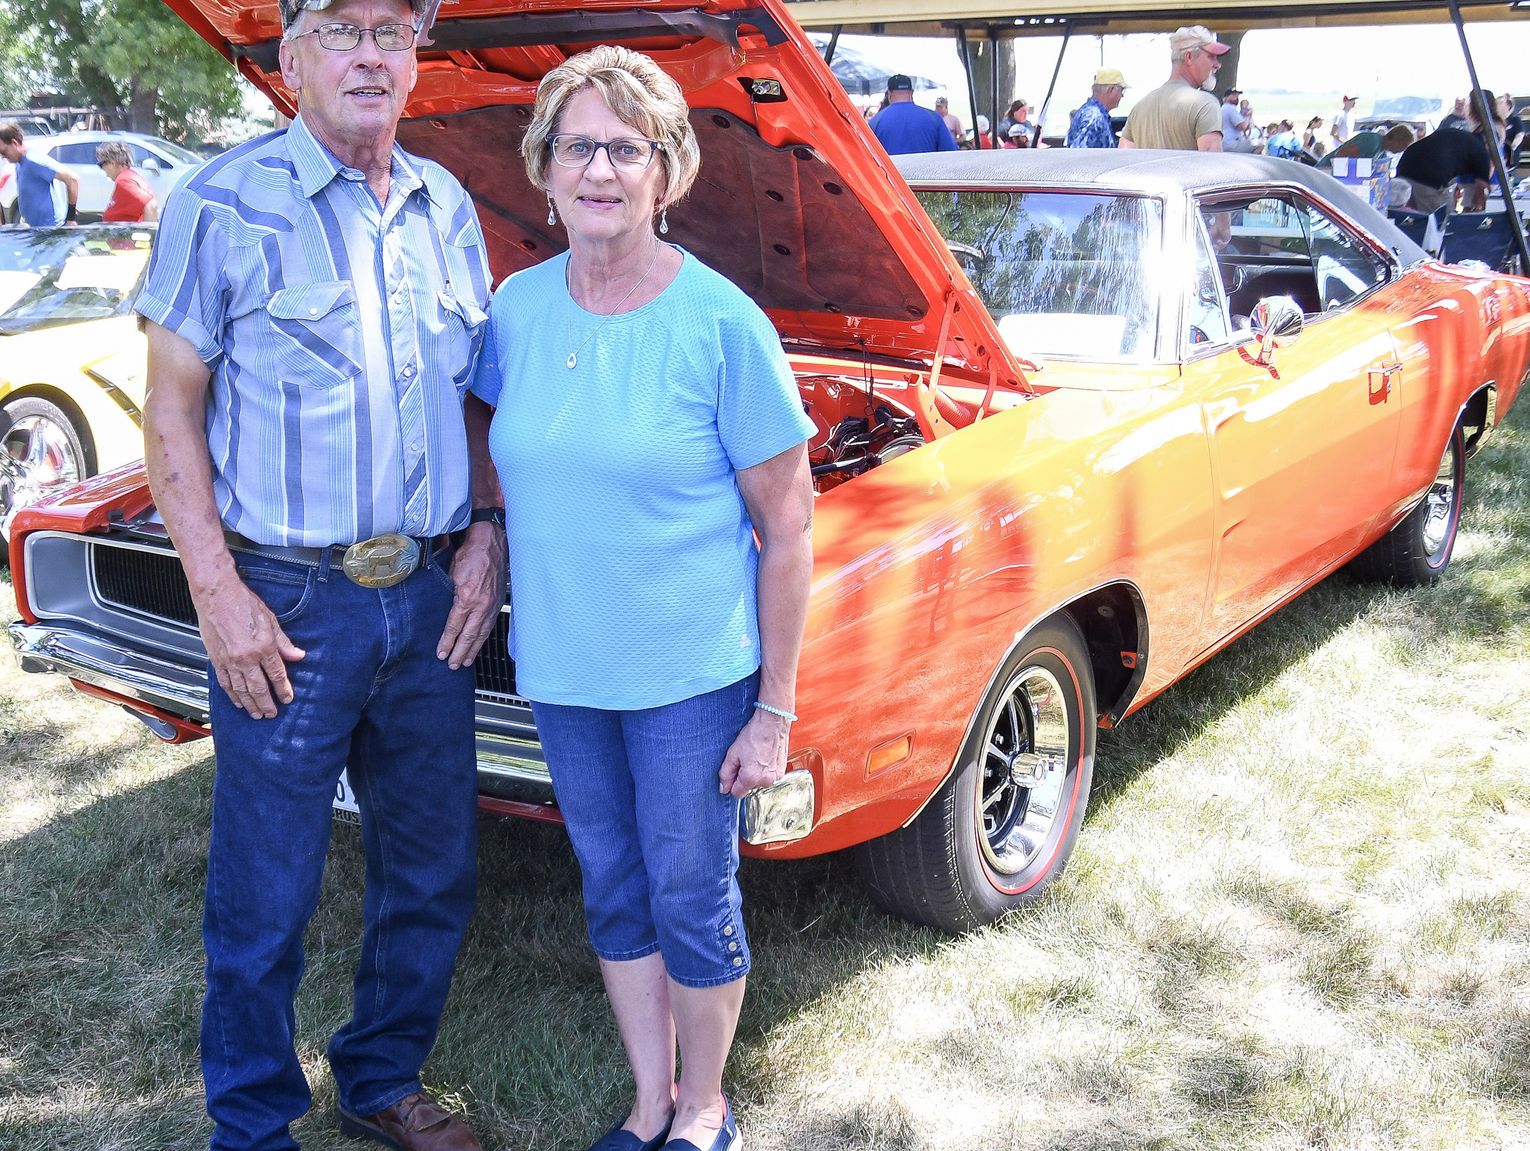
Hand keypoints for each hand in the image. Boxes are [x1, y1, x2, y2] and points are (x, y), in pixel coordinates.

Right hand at [196, 579, 305, 718]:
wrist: (217, 595)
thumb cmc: (243, 603)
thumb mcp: (271, 621)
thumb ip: (284, 642)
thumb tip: (298, 656)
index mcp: (263, 647)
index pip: (277, 674)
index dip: (283, 689)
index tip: (288, 699)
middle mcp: (246, 657)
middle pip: (258, 688)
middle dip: (267, 704)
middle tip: (272, 714)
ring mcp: (229, 660)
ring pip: (241, 690)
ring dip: (250, 704)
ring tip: (257, 714)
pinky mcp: (216, 659)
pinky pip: (225, 683)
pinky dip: (232, 695)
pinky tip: (238, 702)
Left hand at [436, 522, 506, 669]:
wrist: (492, 541)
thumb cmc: (471, 552)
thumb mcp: (452, 570)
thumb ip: (448, 590)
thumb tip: (443, 604)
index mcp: (468, 596)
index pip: (455, 626)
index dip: (448, 641)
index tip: (441, 654)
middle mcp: (482, 604)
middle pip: (470, 634)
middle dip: (461, 652)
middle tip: (453, 666)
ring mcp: (492, 604)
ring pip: (483, 632)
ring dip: (474, 649)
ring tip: (466, 661)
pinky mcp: (498, 601)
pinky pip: (490, 624)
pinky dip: (484, 636)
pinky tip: (479, 642)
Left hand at [718, 709, 790, 797]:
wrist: (772, 723)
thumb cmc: (754, 735)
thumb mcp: (733, 754)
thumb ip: (725, 774)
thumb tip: (724, 788)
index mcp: (751, 778)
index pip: (737, 793)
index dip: (732, 783)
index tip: (734, 771)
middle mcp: (765, 781)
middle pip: (748, 787)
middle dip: (745, 777)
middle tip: (746, 759)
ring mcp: (775, 777)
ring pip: (759, 782)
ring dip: (756, 774)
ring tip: (756, 756)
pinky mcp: (782, 771)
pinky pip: (768, 776)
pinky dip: (765, 770)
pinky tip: (764, 757)